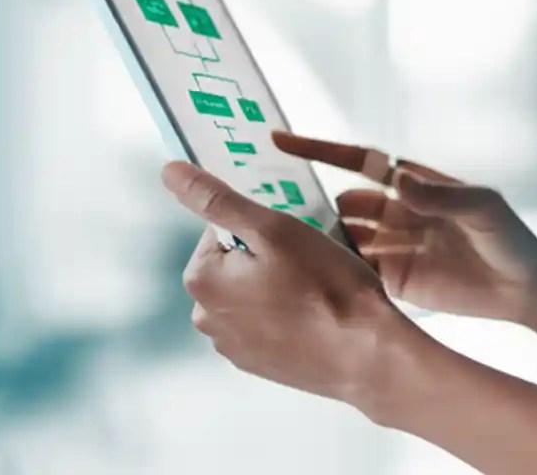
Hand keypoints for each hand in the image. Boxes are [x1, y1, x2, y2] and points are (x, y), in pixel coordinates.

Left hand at [163, 161, 431, 422]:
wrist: (367, 354)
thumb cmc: (326, 287)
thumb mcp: (273, 229)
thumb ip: (218, 199)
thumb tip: (170, 172)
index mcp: (201, 281)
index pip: (221, 229)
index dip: (261, 226)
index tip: (293, 237)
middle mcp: (206, 318)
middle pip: (234, 264)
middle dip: (267, 257)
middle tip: (309, 262)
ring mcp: (233, 347)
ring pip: (252, 294)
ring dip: (278, 286)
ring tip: (317, 290)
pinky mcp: (259, 365)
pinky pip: (267, 324)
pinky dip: (287, 315)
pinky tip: (317, 316)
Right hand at [272, 132, 536, 322]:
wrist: (524, 289)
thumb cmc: (508, 237)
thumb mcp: (481, 209)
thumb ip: (441, 196)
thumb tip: (397, 178)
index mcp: (413, 183)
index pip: (358, 161)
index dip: (319, 150)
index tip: (279, 141)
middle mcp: (396, 211)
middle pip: (343, 203)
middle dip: (316, 204)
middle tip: (280, 210)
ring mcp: (392, 246)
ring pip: (343, 238)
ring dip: (322, 240)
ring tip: (288, 247)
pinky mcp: (393, 279)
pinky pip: (356, 272)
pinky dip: (337, 271)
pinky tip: (314, 276)